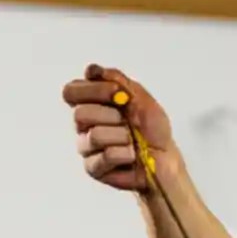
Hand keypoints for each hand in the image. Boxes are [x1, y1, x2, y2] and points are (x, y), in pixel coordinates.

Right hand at [62, 64, 176, 190]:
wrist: (165, 157)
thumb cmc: (152, 129)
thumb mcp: (140, 97)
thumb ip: (116, 80)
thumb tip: (91, 70)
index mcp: (90, 104)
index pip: (71, 91)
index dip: (92, 90)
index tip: (117, 93)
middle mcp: (83, 125)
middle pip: (80, 114)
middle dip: (112, 116)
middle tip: (129, 123)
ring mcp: (86, 147)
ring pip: (95, 135)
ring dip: (122, 136)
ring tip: (132, 141)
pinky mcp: (93, 168)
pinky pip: (106, 156)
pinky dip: (126, 154)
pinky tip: (131, 156)